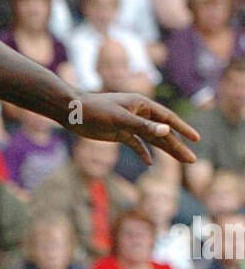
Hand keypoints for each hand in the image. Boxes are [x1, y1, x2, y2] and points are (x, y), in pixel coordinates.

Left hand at [67, 92, 198, 165]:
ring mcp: (129, 124)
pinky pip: (136, 144)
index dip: (183, 129)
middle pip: (163, 131)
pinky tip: (150, 162)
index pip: (168, 118)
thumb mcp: (120, 119)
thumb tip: (166, 131)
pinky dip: (143, 152)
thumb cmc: (96, 110)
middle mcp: (139, 113)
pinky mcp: (119, 133)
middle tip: (192, 159)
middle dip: (177, 145)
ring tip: (181, 160)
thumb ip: (143, 126)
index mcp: (142, 105)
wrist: (73, 112)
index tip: (196, 139)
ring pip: (152, 138)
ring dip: (165, 150)